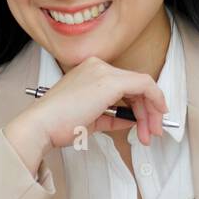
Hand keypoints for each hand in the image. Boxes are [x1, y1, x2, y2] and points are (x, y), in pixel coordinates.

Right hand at [2, 56, 167, 174]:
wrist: (42, 125)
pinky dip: (155, 100)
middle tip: (153, 131)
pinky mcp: (110, 81)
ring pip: (142, 86)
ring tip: (151, 132)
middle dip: (149, 111)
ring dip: (151, 111)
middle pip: (135, 85)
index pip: (123, 85)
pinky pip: (144, 85)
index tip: (146, 122)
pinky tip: (156, 116)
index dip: (140, 105)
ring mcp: (104, 71)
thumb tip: (133, 120)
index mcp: (89, 72)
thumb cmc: (57, 124)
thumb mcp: (91, 119)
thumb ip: (113, 117)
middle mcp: (97, 66)